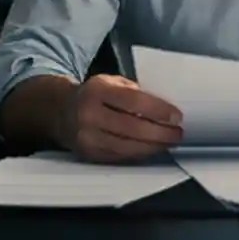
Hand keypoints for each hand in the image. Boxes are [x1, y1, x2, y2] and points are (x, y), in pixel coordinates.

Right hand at [58, 74, 183, 163]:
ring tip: (169, 142)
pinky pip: (120, 157)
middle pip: (132, 128)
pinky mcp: (89, 154)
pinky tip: (152, 149)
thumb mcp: (111, 82)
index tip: (177, 116)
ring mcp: (87, 137)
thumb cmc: (94, 94)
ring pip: (127, 147)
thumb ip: (134, 92)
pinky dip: (139, 154)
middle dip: (160, 133)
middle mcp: (89, 114)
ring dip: (153, 147)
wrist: (60, 111)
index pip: (133, 101)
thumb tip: (164, 109)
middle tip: (178, 133)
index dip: (158, 110)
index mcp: (97, 91)